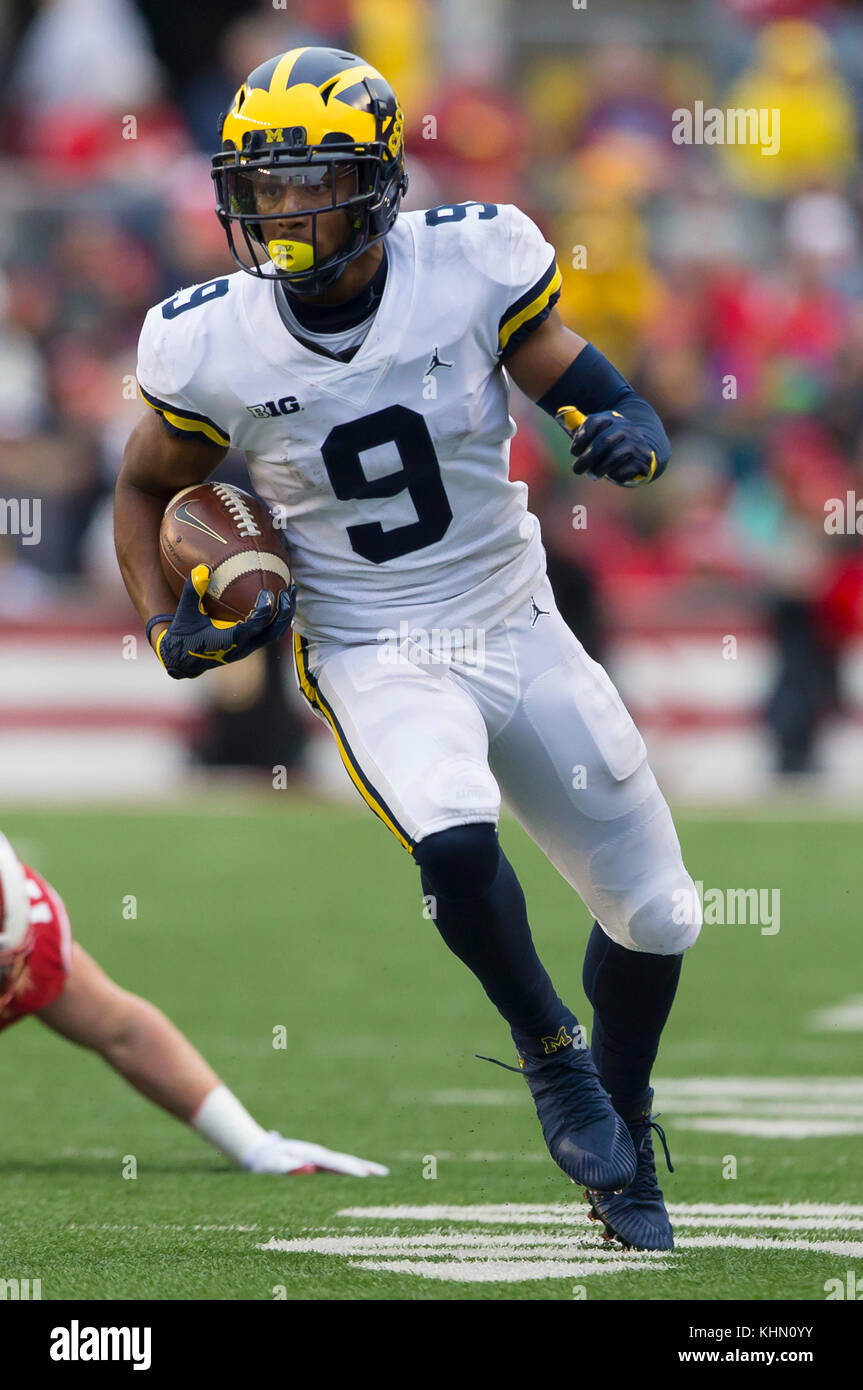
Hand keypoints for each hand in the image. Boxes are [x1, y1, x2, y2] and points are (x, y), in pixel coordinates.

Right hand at [155, 564, 294, 679]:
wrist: (183, 661)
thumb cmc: (184, 635)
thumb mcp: (185, 613)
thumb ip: (193, 591)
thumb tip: (204, 567)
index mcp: (229, 641)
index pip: (254, 628)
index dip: (263, 611)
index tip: (267, 592)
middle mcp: (243, 647)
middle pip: (273, 633)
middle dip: (285, 613)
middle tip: (288, 591)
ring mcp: (248, 648)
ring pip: (274, 633)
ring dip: (285, 614)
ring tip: (291, 592)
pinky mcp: (249, 646)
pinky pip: (268, 632)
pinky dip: (276, 617)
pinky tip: (279, 599)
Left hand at [242, 1131, 388, 1176]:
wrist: (259, 1150)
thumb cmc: (265, 1162)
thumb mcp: (272, 1165)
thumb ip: (288, 1167)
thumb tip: (308, 1168)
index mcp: (311, 1155)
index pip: (334, 1163)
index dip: (349, 1170)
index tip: (365, 1175)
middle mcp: (318, 1155)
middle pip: (345, 1161)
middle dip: (364, 1167)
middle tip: (384, 1174)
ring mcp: (319, 1157)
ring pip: (344, 1162)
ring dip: (362, 1168)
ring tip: (381, 1174)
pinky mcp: (318, 1163)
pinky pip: (338, 1168)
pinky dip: (353, 1170)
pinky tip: (362, 1176)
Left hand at [557, 407, 658, 487]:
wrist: (642, 452)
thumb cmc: (611, 446)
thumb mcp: (597, 434)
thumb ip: (581, 429)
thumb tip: (560, 416)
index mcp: (611, 418)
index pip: (593, 422)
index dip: (581, 438)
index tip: (574, 452)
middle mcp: (625, 427)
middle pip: (603, 441)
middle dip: (587, 458)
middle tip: (577, 470)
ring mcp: (637, 442)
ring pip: (615, 455)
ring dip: (600, 468)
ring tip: (594, 474)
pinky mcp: (645, 459)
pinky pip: (627, 469)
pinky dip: (616, 474)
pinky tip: (614, 474)